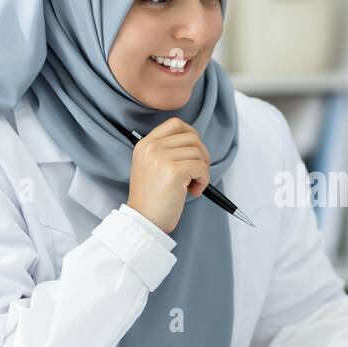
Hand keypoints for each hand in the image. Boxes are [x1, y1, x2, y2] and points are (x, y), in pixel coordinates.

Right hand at [126, 117, 210, 233]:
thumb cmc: (152, 199)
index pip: (175, 124)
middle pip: (192, 137)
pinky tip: (193, 191)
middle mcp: (151, 147)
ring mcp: (161, 157)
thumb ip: (166, 152)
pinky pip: (201, 168)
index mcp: (145, 144)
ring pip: (198, 153)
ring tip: (191, 186)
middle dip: (201, 155)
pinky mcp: (174, 171)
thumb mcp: (151, 167)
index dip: (191, 136)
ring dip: (202, 170)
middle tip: (196, 173)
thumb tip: (195, 144)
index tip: (193, 154)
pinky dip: (203, 180)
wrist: (143, 221)